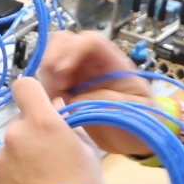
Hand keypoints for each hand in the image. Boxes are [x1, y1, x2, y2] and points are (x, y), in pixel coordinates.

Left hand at [0, 76, 103, 183]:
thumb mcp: (87, 149)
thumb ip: (70, 123)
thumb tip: (57, 109)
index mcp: (41, 122)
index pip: (24, 86)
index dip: (31, 92)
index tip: (37, 103)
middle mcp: (15, 135)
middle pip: (19, 124)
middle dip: (31, 134)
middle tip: (48, 156)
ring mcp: (0, 159)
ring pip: (9, 149)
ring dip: (20, 157)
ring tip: (39, 180)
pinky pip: (2, 172)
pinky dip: (12, 178)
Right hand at [38, 31, 153, 155]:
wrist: (134, 141)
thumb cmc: (141, 121)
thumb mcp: (133, 109)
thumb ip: (106, 100)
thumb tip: (75, 99)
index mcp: (112, 62)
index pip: (90, 41)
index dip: (73, 49)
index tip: (63, 69)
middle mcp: (90, 66)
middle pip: (64, 43)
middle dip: (54, 57)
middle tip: (57, 83)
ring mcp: (75, 78)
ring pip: (50, 63)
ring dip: (48, 77)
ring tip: (58, 97)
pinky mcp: (63, 94)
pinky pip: (45, 85)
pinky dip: (42, 92)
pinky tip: (54, 105)